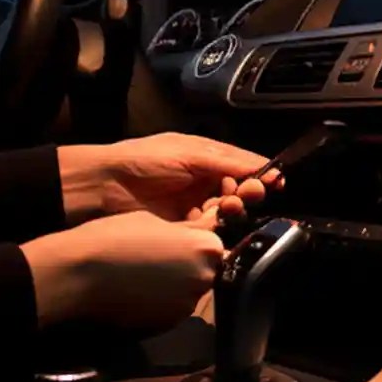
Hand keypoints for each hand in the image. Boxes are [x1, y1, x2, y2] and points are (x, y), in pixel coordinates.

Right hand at [20, 208, 224, 331]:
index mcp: (206, 248)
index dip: (194, 241)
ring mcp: (186, 306)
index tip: (175, 240)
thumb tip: (200, 233)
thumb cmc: (113, 238)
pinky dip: (159, 301)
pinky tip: (135, 291)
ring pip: (188, 291)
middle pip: (205, 270)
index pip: (215, 244)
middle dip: (187, 264)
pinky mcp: (167, 325)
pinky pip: (171, 309)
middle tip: (156, 256)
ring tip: (142, 274)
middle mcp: (204, 279)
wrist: (79, 276)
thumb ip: (185, 230)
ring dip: (174, 284)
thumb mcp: (153, 220)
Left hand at [57, 132, 279, 223]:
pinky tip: (215, 223)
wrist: (106, 184)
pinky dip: (216, 226)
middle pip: (238, 190)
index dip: (260, 174)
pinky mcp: (184, 225)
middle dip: (248, 193)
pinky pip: (209, 228)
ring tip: (228, 206)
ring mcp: (194, 203)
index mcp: (207, 156)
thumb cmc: (144, 159)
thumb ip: (227, 162)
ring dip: (232, 209)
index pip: (243, 165)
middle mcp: (204, 180)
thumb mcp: (190, 153)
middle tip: (248, 195)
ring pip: (226, 210)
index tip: (275, 182)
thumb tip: (264, 168)